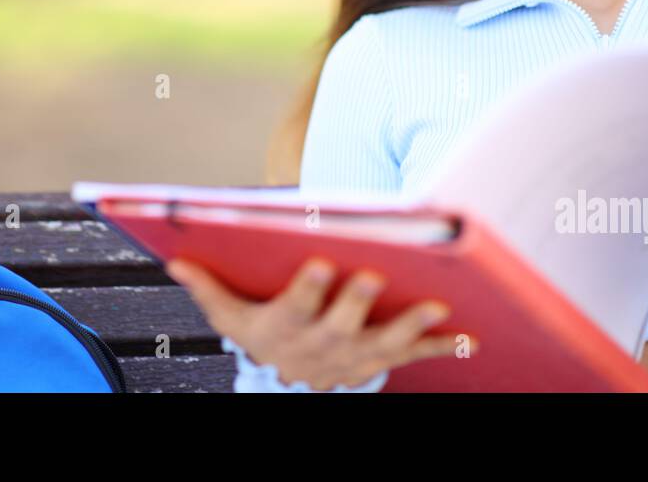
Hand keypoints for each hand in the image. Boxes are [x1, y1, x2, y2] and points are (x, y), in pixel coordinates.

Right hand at [164, 256, 475, 390]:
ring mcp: (356, 355)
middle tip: (373, 275)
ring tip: (435, 305)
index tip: (318, 260)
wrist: (287, 386)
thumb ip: (207, 287)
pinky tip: (470, 338)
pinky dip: (443, 346)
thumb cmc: (263, 335)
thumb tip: (177, 260)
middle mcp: (323, 344)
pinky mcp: (381, 359)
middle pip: (341, 323)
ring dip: (410, 324)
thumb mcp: (231, 316)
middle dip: (358, 301)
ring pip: (385, 341)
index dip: (306, 286)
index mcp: (286, 327)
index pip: (295, 305)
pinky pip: (415, 354)